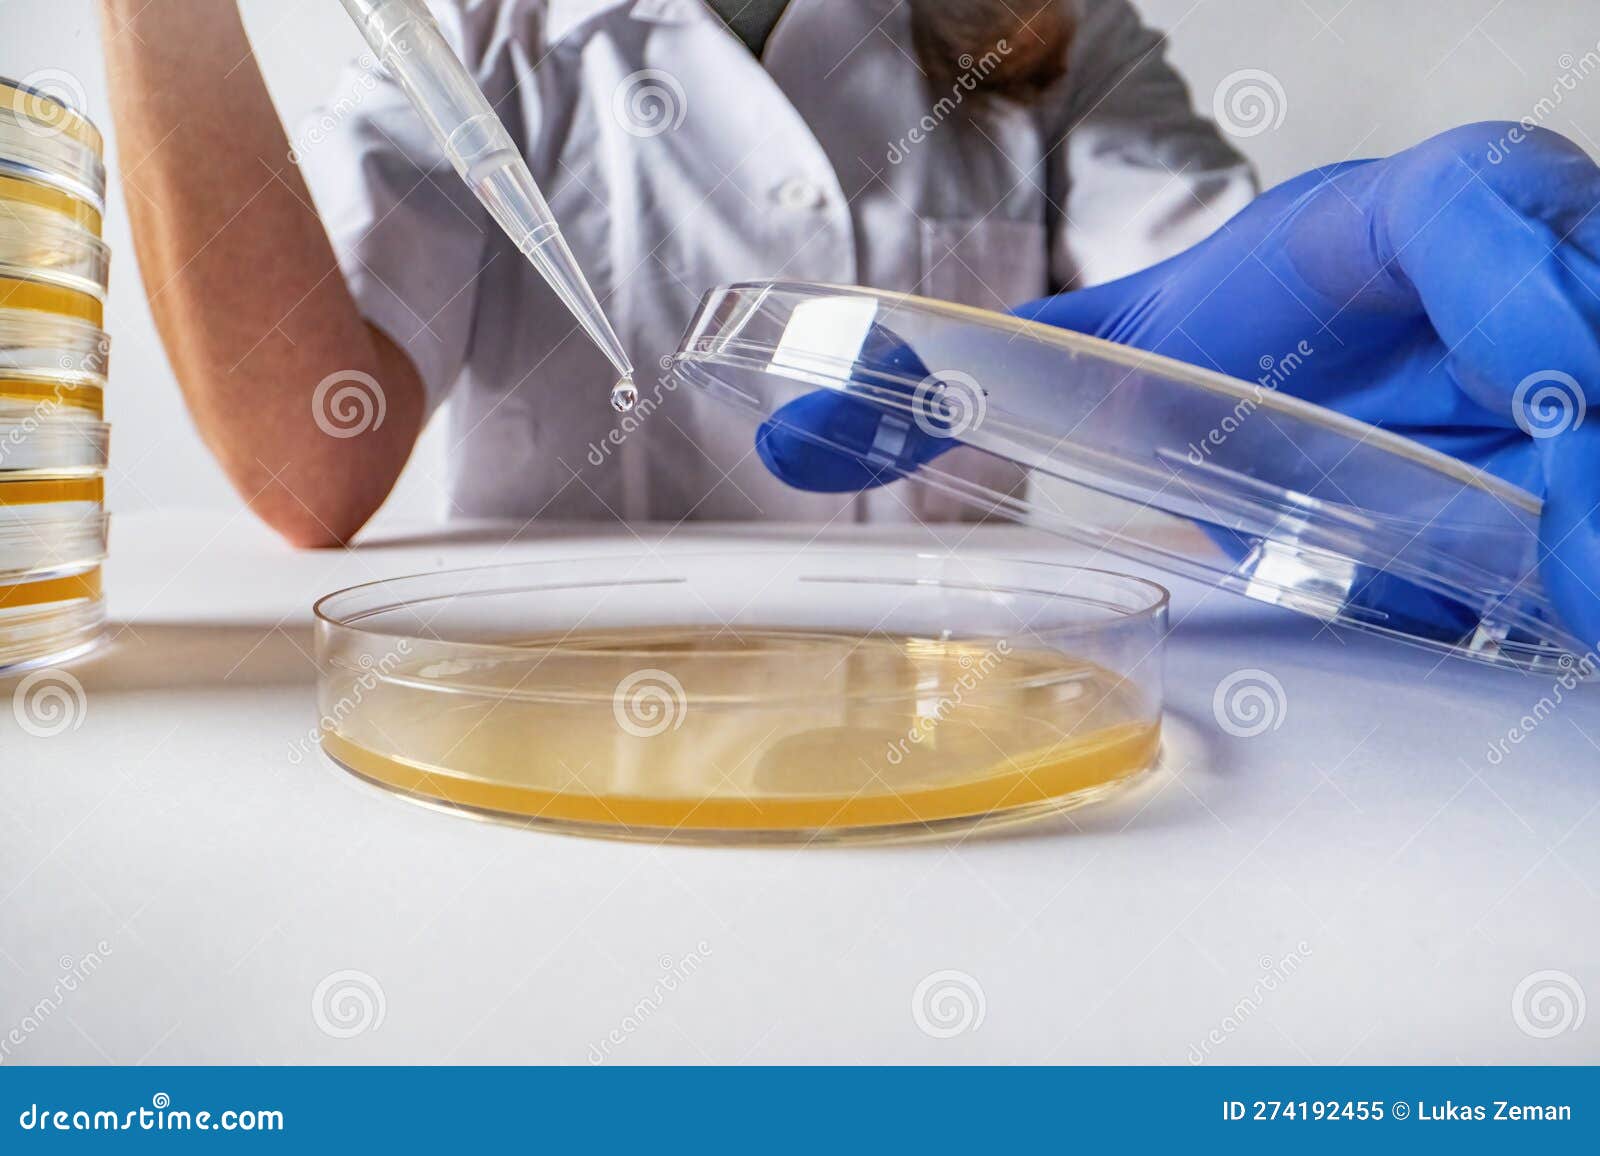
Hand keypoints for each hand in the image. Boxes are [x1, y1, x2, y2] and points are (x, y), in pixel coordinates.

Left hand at [758, 123, 1599, 649]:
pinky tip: (1582, 597)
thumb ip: (983, 374)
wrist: (1345, 359)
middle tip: (1576, 534)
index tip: (1532, 362)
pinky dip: (1599, 545)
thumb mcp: (1131, 345)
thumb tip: (801, 428)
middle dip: (1596, 412)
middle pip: (1586, 300)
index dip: (1504, 266)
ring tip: (1585, 586)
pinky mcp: (1587, 427)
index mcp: (1385, 226)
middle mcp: (1496, 269)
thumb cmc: (1263, 334)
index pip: (1460, 205)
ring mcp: (1561, 344)